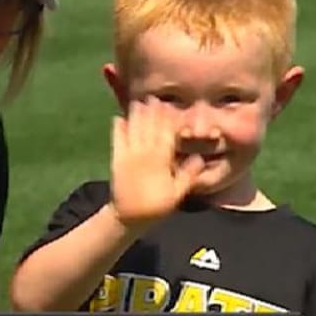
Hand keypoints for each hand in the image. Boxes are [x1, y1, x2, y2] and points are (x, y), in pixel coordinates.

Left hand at [109, 98, 204, 229]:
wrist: (129, 217)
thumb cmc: (156, 206)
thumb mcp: (177, 193)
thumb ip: (188, 175)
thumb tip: (199, 157)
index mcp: (162, 161)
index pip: (167, 135)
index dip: (169, 120)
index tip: (171, 107)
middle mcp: (145, 154)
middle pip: (150, 128)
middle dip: (153, 112)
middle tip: (155, 98)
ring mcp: (129, 156)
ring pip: (134, 130)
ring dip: (137, 115)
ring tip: (139, 101)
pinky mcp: (116, 159)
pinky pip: (117, 141)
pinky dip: (118, 129)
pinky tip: (118, 118)